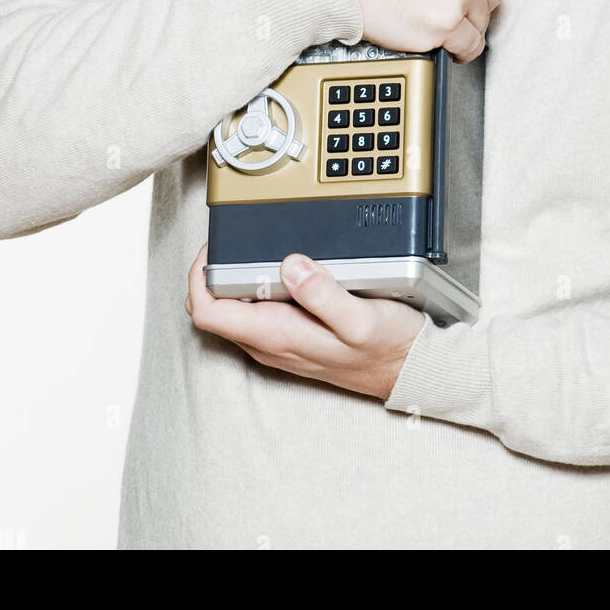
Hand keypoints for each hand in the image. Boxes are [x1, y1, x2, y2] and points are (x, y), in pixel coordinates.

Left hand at [185, 242, 424, 399]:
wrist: (410, 370)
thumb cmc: (388, 348)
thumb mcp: (361, 319)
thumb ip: (323, 294)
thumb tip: (290, 264)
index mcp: (275, 336)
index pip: (207, 312)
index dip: (199, 275)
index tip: (214, 246)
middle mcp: (269, 342)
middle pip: (214, 308)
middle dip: (212, 271)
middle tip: (231, 239)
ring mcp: (278, 340)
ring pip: (233, 309)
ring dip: (234, 277)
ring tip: (252, 246)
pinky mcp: (291, 335)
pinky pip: (256, 310)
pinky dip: (256, 285)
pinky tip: (280, 266)